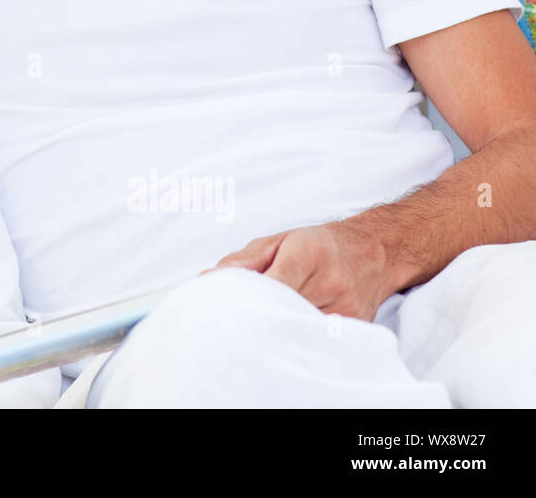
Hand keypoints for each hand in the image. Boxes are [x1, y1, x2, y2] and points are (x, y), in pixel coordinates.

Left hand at [201, 220, 391, 320]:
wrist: (373, 252)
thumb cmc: (317, 245)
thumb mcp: (277, 241)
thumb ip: (242, 261)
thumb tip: (208, 280)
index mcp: (308, 253)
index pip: (274, 284)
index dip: (248, 300)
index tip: (227, 310)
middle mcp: (330, 281)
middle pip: (285, 310)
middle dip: (257, 319)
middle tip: (233, 329)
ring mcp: (345, 307)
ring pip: (301, 329)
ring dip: (277, 332)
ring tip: (258, 332)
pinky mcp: (355, 326)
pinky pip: (319, 339)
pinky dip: (299, 340)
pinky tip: (285, 339)